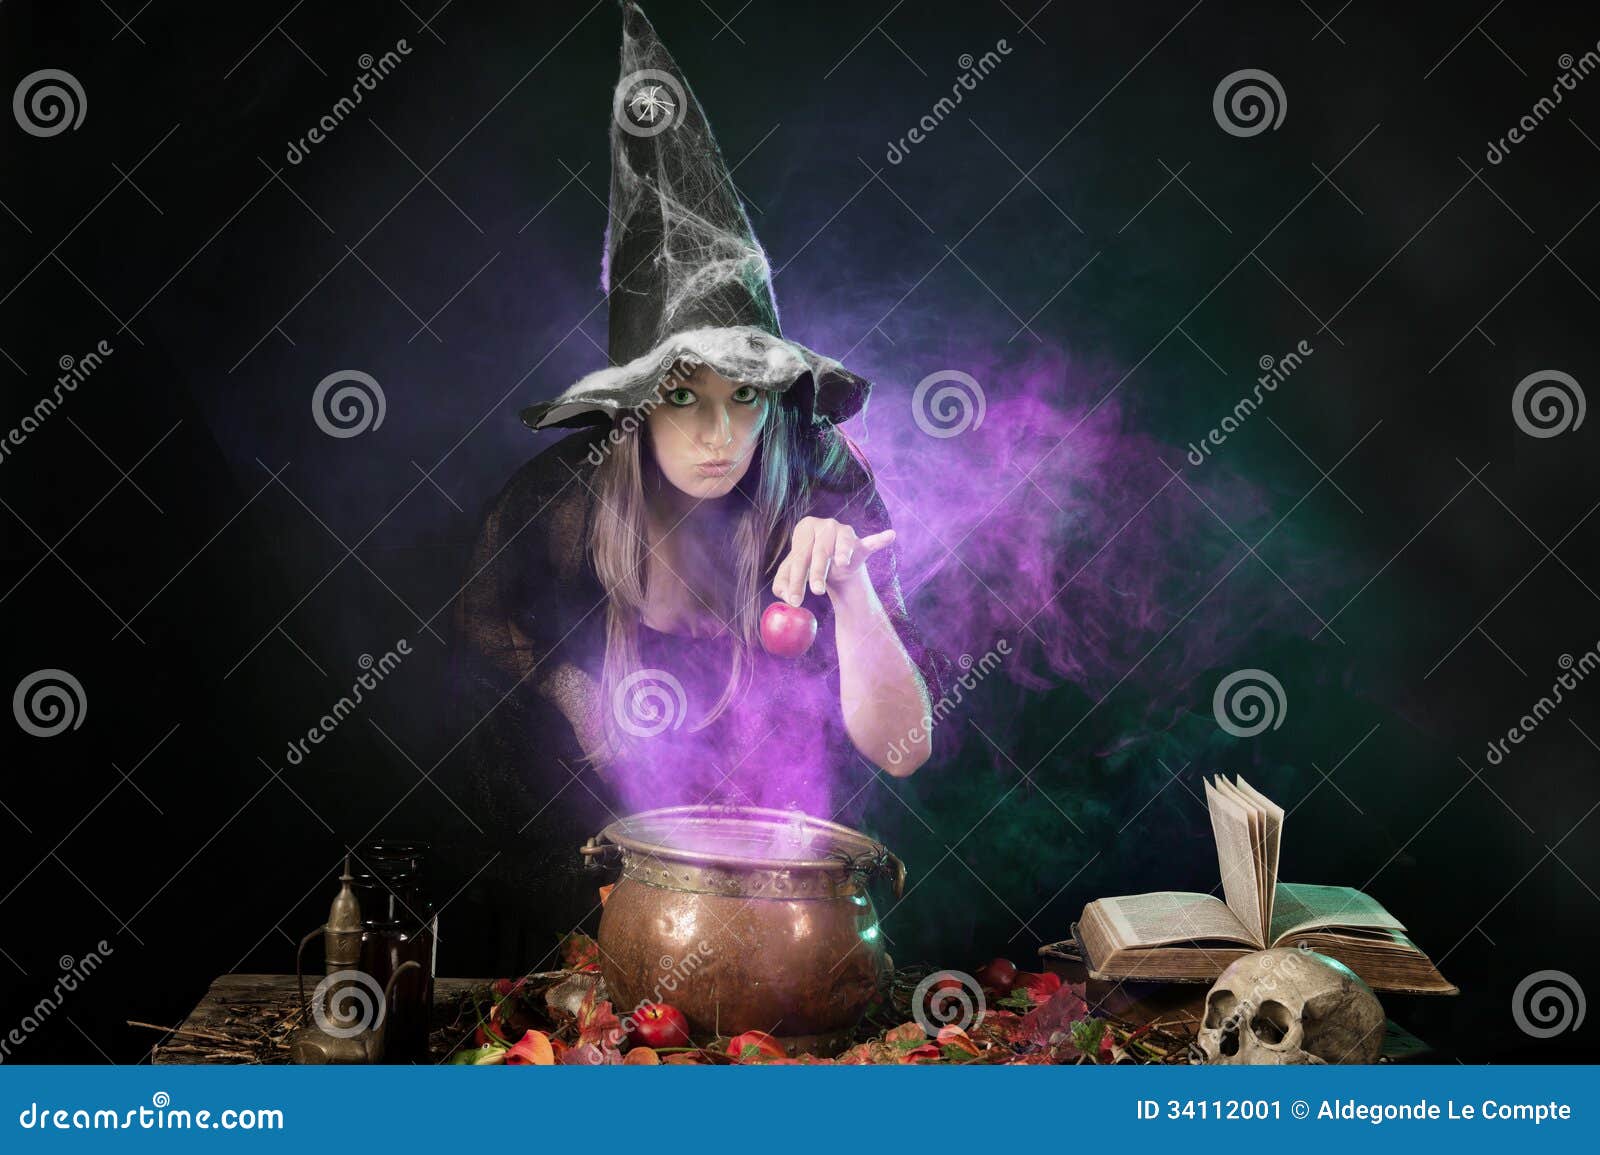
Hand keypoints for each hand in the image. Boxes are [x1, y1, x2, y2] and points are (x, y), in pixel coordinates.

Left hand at [771, 516, 895, 605]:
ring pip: (841, 545)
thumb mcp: (793, 575)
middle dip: (816, 572)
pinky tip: (890, 535)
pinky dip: (879, 540)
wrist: (835, 567)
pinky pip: (870, 542)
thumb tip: (785, 595)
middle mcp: (824, 526)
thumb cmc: (809, 566)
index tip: (794, 601)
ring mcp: (844, 533)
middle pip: (819, 551)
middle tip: (816, 591)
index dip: (795, 579)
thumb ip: (783, 584)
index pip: (799, 556)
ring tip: (841, 563)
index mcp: (804, 529)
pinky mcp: (860, 543)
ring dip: (841, 554)